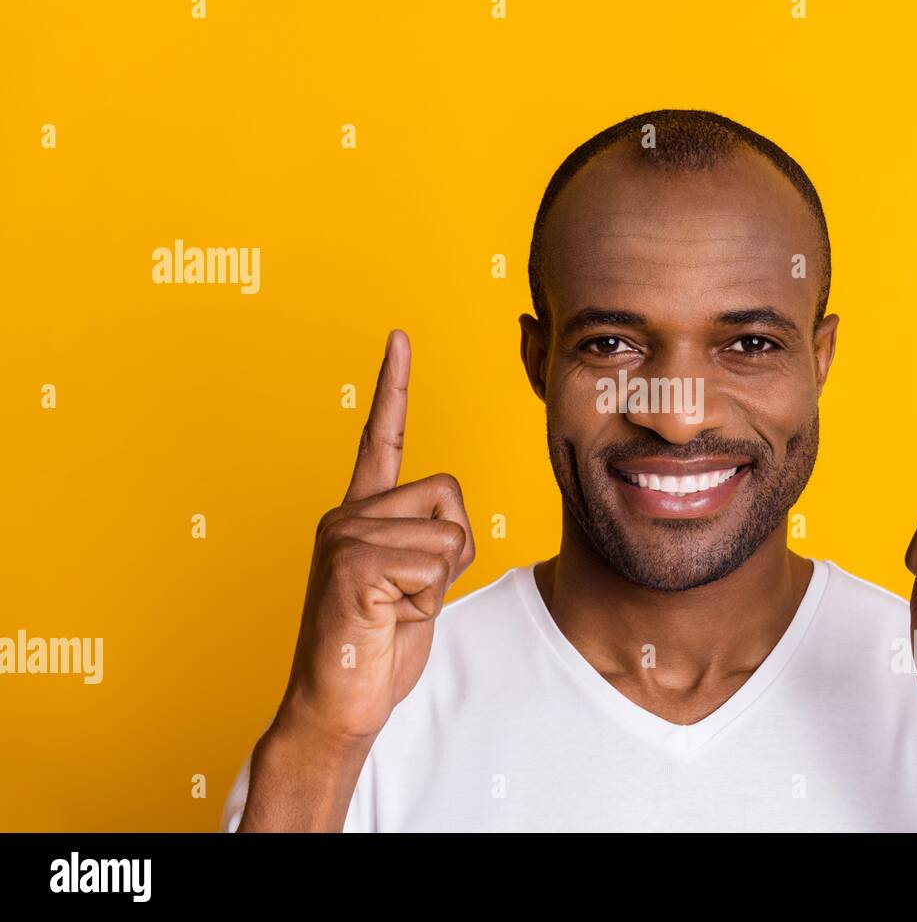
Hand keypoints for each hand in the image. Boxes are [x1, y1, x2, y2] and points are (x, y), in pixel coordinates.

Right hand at [277, 329, 474, 743]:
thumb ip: (427, 542)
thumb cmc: (377, 645)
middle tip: (405, 596)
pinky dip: (424, 602)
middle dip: (451, 553)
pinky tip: (384, 619)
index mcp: (360, 512)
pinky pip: (434, 565)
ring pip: (448, 535)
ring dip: (437, 582)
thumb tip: (452, 527)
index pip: (381, 437)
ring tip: (391, 610)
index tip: (399, 337)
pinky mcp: (351, 565)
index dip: (393, 386)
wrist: (337, 705)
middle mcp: (345, 513)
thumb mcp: (413, 583)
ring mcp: (343, 535)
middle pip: (450, 495)